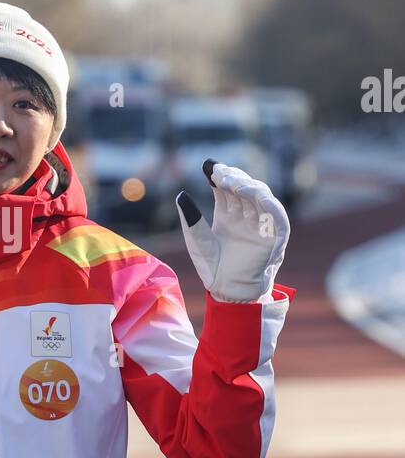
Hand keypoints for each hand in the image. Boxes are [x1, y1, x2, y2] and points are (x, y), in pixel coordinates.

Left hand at [176, 160, 289, 302]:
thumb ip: (191, 219)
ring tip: (230, 180)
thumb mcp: (198, 241)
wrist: (229, 292)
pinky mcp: (275, 237)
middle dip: (232, 177)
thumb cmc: (214, 269)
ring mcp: (261, 225)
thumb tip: (181, 195)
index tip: (207, 165)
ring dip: (248, 185)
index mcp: (228, 216)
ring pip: (261, 197)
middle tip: (218, 170)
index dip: (219, 176)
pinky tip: (251, 192)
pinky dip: (267, 202)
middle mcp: (246, 217)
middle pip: (243, 188)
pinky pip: (276, 216)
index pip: (226, 190)